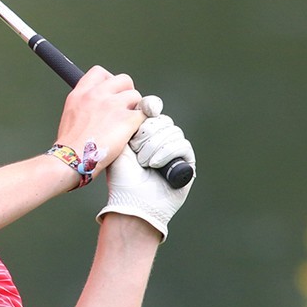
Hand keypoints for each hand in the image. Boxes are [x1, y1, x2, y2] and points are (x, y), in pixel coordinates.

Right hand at [55, 66, 145, 178]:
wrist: (71, 160)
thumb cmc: (70, 145)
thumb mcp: (71, 115)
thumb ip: (87, 105)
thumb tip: (100, 107)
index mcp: (81, 93)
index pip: (100, 72)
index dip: (110, 81)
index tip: (112, 92)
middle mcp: (97, 94)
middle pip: (123, 79)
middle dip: (127, 92)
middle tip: (124, 108)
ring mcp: (113, 105)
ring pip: (136, 96)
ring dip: (134, 109)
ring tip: (125, 124)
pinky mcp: (127, 119)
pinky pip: (143, 114)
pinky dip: (140, 123)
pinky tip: (131, 133)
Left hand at [97, 98, 195, 238]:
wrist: (132, 201)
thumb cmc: (122, 177)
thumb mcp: (119, 146)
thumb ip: (128, 124)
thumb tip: (140, 105)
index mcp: (144, 136)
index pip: (152, 113)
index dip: (149, 109)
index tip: (146, 110)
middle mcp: (160, 142)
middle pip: (163, 120)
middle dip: (148, 133)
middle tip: (136, 149)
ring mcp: (174, 151)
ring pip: (172, 131)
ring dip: (155, 146)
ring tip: (143, 162)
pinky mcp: (186, 162)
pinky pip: (182, 144)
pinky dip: (167, 152)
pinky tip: (154, 164)